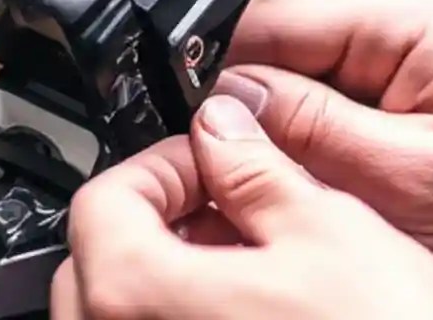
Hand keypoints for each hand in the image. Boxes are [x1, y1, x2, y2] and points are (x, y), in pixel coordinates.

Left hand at [51, 95, 432, 319]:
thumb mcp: (328, 230)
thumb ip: (253, 170)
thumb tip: (221, 131)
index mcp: (135, 294)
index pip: (104, 200)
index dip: (168, 164)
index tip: (215, 162)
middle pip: (104, 261)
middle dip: (170, 221)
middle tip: (239, 209)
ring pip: (128, 315)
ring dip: (179, 277)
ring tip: (258, 269)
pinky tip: (257, 318)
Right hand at [218, 0, 432, 299]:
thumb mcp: (407, 176)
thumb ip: (309, 127)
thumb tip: (227, 96)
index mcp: (411, 13)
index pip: (279, 20)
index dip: (224, 72)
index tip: (190, 121)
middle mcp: (411, 16)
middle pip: (292, 50)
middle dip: (266, 111)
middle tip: (254, 171)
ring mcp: (415, 49)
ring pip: (313, 82)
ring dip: (300, 132)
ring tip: (320, 180)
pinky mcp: (418, 85)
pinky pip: (345, 104)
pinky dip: (331, 143)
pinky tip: (346, 180)